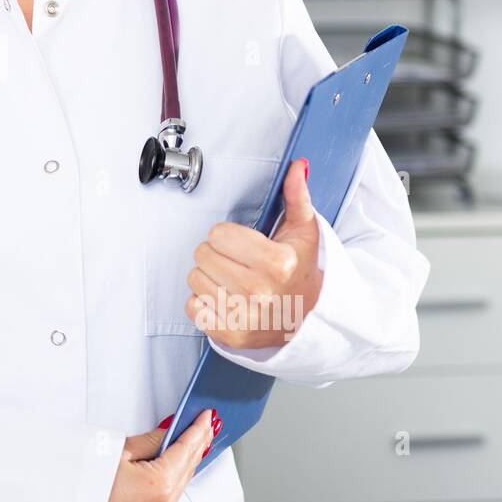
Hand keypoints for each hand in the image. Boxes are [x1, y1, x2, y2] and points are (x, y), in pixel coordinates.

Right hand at [96, 410, 215, 501]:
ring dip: (184, 467)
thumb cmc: (83, 481)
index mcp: (159, 486)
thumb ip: (151, 441)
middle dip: (196, 447)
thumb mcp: (118, 451)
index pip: (187, 450)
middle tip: (203, 428)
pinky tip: (170, 473)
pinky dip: (171, 487)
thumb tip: (168, 433)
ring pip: (178, 490)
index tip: (206, 418)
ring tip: (189, 447)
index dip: (198, 430)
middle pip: (187, 471)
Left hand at [183, 158, 322, 350]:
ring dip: (209, 277)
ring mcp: (243, 316)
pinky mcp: (229, 334)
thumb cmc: (301, 273)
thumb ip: (296, 197)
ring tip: (233, 281)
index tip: (244, 245)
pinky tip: (226, 299)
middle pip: (202, 254)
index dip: (228, 236)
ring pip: (194, 278)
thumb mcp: (304, 233)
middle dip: (216, 254)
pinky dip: (204, 302)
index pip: (218, 233)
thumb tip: (296, 167)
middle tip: (238, 263)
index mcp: (277, 263)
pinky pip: (192, 306)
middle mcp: (259, 291)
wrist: (309, 320)